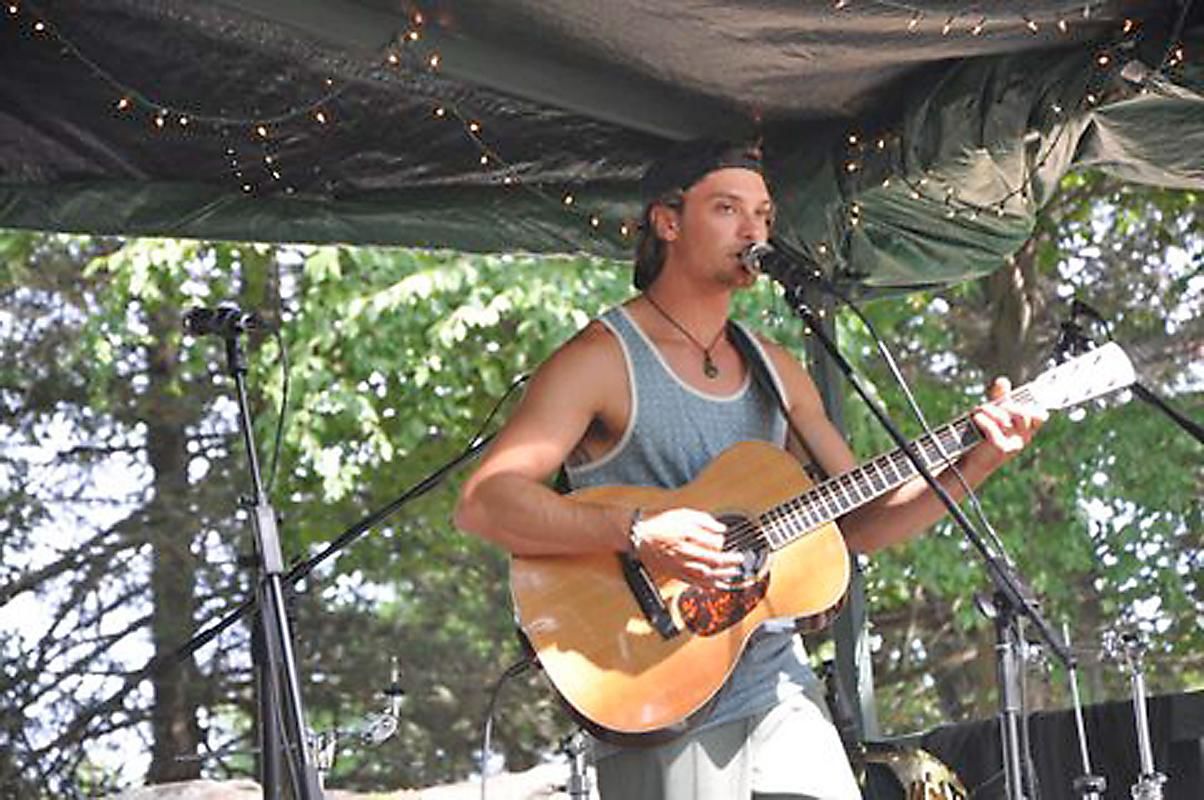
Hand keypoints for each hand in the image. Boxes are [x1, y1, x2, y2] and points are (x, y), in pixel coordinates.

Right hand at [630, 507, 744, 588]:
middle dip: (729, 561)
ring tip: (733, 573)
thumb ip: (704, 520)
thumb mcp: (683, 514)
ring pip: (706, 575)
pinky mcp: (676, 573)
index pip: (713, 544)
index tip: (726, 540)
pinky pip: (695, 583)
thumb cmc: (659, 524)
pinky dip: (708, 585)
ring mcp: (681, 566)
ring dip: (722, 575)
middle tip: (740, 559)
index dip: (723, 542)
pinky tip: (717, 585)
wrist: (639, 538)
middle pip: (713, 561)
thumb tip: (721, 529)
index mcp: (688, 537)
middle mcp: (686, 554)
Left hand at [971, 377, 1047, 466]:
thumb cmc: (984, 436)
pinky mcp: (1003, 450)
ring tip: (978, 410)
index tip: (1017, 396)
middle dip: (1005, 405)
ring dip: (989, 410)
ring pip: (1006, 419)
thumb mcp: (994, 414)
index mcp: (1026, 429)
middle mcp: (1024, 437)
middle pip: (1023, 413)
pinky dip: (982, 419)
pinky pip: (994, 428)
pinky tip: (975, 418)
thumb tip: (1003, 380)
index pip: (1040, 415)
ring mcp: (1015, 444)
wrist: (971, 462)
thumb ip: (1001, 398)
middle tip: (989, 405)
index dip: (1032, 404)